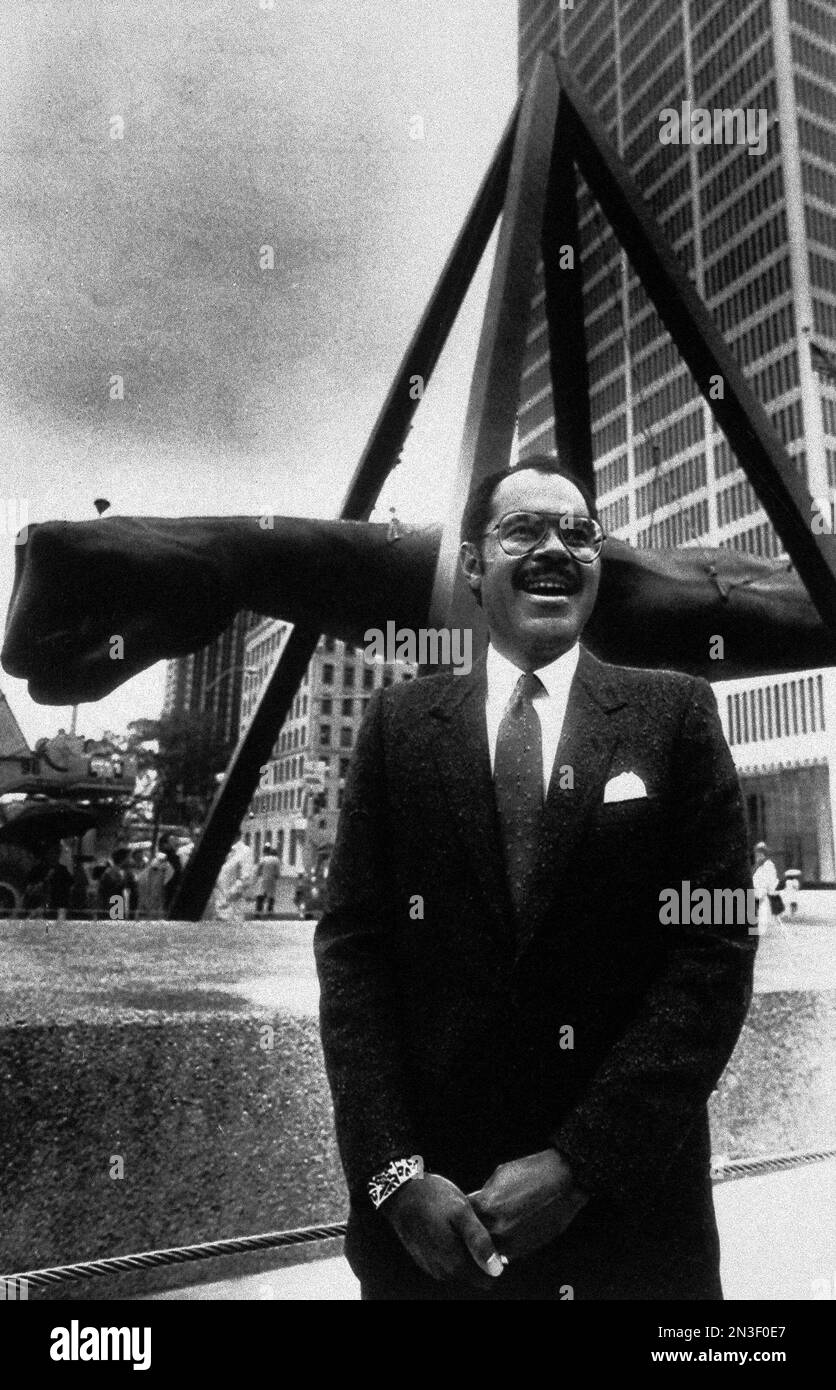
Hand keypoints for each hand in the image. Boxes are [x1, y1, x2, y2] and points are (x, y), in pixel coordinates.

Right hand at [2, 516, 243, 703]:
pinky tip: (120, 608)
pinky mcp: (49, 565)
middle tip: (134, 625)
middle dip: (77, 654)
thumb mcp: (160, 638)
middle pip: (28, 647)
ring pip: (38, 639)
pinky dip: (83, 631)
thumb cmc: (199, 591)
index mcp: (52, 557)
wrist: (221, 555)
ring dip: (82, 645)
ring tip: (130, 613)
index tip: (123, 639)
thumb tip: (37, 692)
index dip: (70, 671)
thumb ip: (98, 672)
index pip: (20, 656)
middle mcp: (34, 546)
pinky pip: (49, 624)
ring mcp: (39, 553)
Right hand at [381, 1173, 504, 1288]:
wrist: (400, 1191)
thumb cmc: (433, 1198)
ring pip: (460, 1267)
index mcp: (455, 1264)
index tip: (491, 1238)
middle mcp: (442, 1272)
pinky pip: (446, 1261)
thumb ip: (479, 1241)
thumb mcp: (461, 1212)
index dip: (495, 1261)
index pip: (487, 1281)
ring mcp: (431, 1266)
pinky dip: (451, 1248)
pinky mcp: (424, 1259)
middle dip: (479, 1255)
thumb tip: (497, 1269)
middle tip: (475, 1225)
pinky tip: (448, 1226)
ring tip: (460, 1224)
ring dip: (464, 1251)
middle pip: (473, 1274)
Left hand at [469, 1149, 587, 1261]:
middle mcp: (496, 1228)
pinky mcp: (527, 1249)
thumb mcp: (499, 1176)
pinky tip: (511, 1230)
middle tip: (476, 1224)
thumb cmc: (531, 1173)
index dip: (462, 1216)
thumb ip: (483, 1194)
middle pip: (473, 1238)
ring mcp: (512, 1242)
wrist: (564, 1182)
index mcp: (485, 1206)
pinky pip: (508, 1252)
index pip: (462, 1219)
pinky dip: (506, 1245)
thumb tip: (473, 1204)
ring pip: (490, 1248)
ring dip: (490, 1241)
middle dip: (473, 1231)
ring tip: (496, 1227)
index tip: (463, 1213)